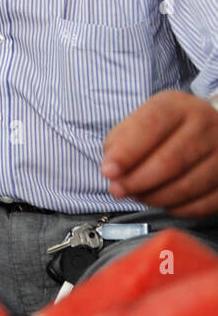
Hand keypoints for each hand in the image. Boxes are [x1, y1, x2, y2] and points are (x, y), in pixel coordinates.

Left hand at [102, 89, 217, 217]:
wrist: (208, 130)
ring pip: (187, 185)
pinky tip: (164, 202)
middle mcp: (206, 125)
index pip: (152, 126)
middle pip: (170, 160)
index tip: (108, 171)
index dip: (127, 152)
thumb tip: (113, 171)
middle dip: (137, 181)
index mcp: (178, 106)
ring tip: (138, 196)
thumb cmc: (164, 130)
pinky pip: (205, 203)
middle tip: (118, 190)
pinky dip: (178, 208)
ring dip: (155, 197)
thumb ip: (120, 142)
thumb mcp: (138, 122)